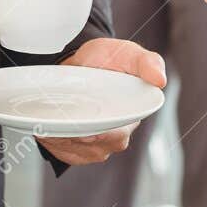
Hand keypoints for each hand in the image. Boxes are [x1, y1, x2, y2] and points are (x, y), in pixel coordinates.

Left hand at [37, 37, 166, 164]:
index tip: (79, 116)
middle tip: (57, 113)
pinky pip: (63, 153)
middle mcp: (117, 136)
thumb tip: (160, 80)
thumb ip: (146, 62)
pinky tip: (46, 125)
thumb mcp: (127, 52)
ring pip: (75, 151)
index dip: (97, 131)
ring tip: (49, 115)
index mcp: (133, 118)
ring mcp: (97, 146)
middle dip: (73, 132)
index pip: (115, 135)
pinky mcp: (79, 150)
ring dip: (58, 136)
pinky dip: (51, 141)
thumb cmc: (107, 58)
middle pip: (92, 146)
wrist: (80, 61)